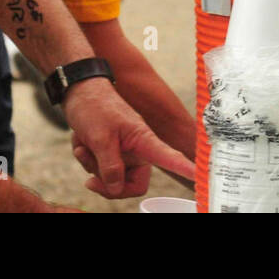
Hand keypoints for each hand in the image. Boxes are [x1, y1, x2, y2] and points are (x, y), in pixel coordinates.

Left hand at [62, 78, 195, 198]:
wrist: (78, 90)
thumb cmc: (94, 106)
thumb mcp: (100, 138)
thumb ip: (110, 167)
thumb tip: (116, 188)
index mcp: (142, 140)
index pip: (169, 158)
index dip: (185, 169)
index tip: (199, 176)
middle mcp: (137, 149)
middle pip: (131, 184)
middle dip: (109, 184)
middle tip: (90, 181)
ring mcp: (123, 151)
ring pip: (111, 178)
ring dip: (92, 166)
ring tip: (85, 145)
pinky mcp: (110, 151)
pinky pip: (99, 169)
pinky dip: (87, 159)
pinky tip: (82, 143)